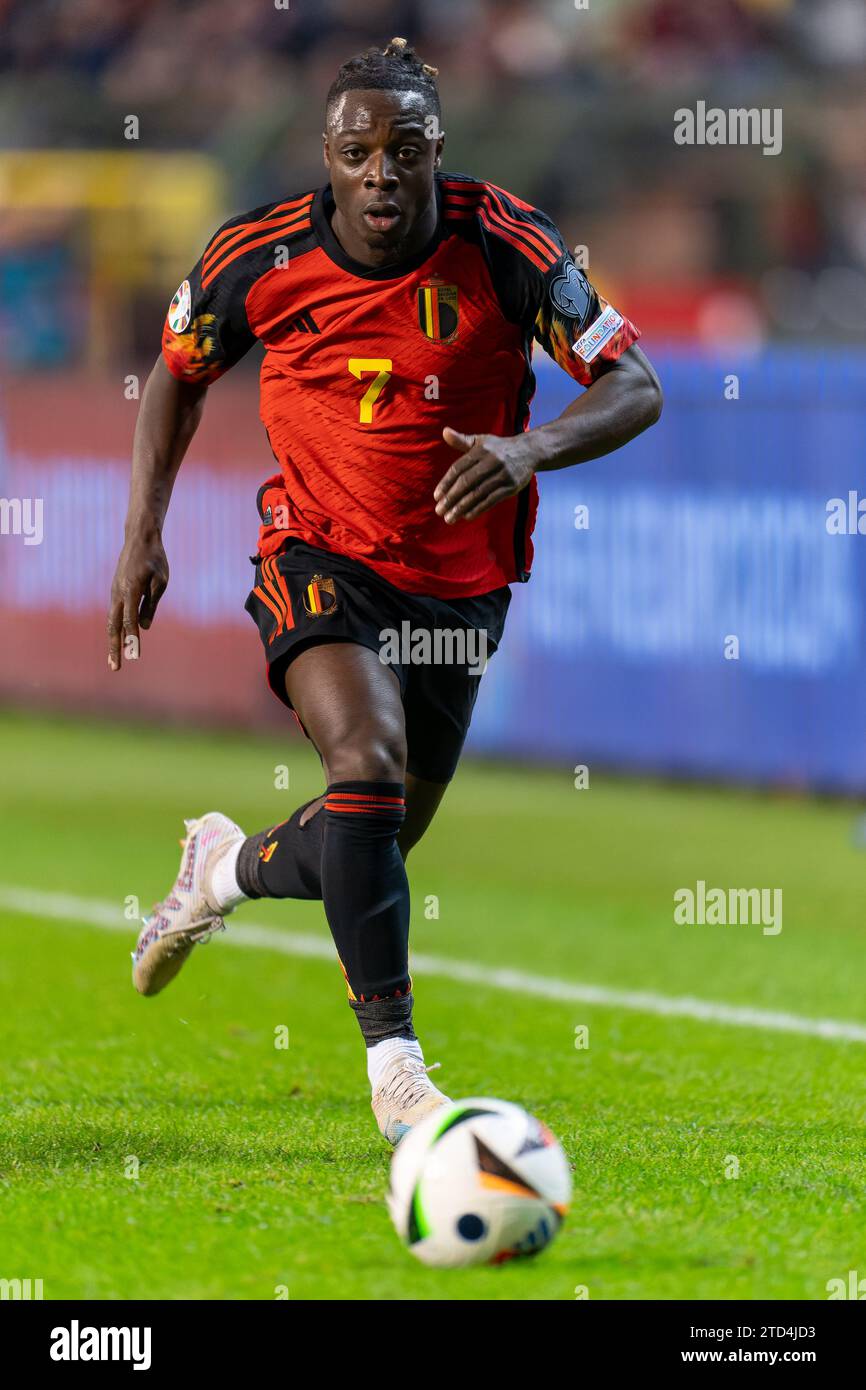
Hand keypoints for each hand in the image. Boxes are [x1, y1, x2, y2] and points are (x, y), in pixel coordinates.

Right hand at [107, 529, 168, 669]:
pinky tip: (120, 641)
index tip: (134, 657)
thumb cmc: (154, 559)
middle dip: (115, 648)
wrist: (139, 538)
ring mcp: (114, 592)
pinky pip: (114, 614)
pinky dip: (115, 629)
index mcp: (131, 591)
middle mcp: (118, 593)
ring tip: (115, 661)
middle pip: (114, 626)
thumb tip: (144, 627)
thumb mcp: (160, 582)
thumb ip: (150, 604)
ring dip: (113, 641)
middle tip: (116, 668)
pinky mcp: (115, 591)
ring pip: (111, 621)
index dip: (132, 640)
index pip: (131, 621)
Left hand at [435, 428, 537, 522]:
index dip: (446, 483)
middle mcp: (491, 461)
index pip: (459, 468)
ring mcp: (503, 474)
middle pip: (467, 482)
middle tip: (439, 510)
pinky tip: (467, 516)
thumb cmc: (499, 448)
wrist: (529, 451)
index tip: (436, 496)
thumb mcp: (481, 441)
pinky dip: (478, 509)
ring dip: (462, 507)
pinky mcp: (511, 486)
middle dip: (451, 498)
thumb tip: (444, 432)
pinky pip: (492, 500)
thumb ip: (462, 440)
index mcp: (481, 450)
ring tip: (449, 518)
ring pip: (478, 493)